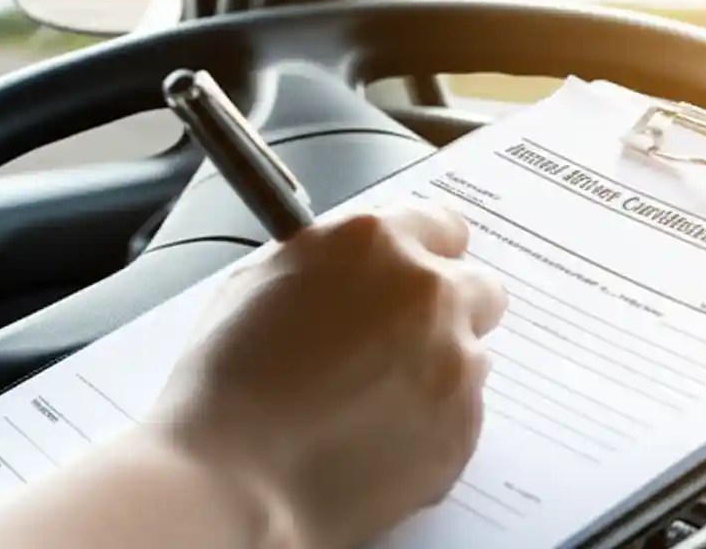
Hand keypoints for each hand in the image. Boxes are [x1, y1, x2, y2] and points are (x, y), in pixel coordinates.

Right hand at [153, 202, 507, 547]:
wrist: (232, 479)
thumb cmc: (227, 385)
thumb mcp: (259, 282)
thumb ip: (327, 262)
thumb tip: (352, 268)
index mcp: (375, 241)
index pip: (443, 225)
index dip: (427, 256)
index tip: (416, 277)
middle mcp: (427, 290)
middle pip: (478, 288)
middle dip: (449, 313)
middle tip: (401, 345)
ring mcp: (455, 359)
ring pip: (472, 356)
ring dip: (438, 372)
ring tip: (370, 405)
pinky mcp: (464, 426)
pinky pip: (465, 416)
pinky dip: (432, 426)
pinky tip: (374, 440)